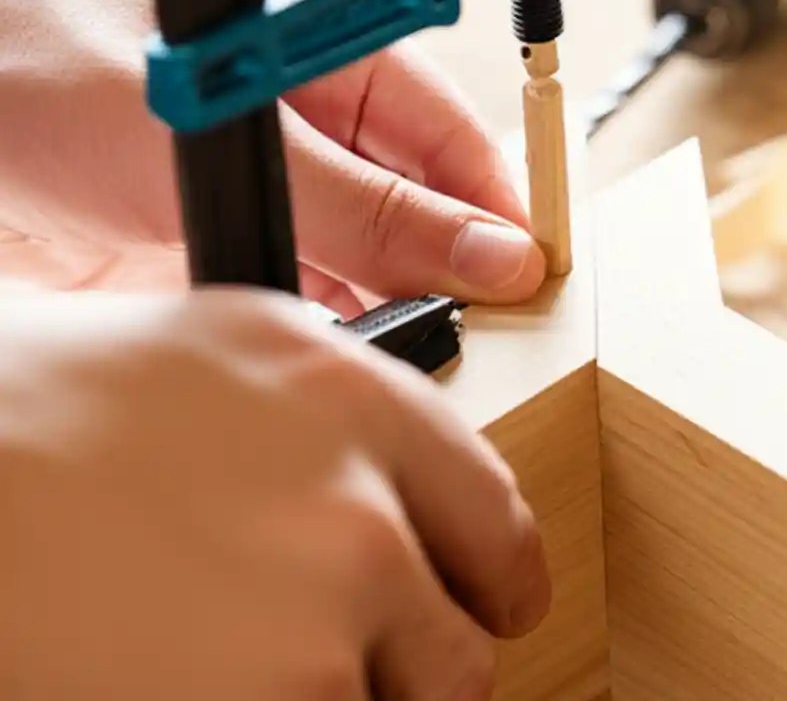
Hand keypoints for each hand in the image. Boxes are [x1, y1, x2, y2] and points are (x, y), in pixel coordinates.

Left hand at [0, 0, 544, 315]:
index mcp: (328, 60)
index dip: (500, 206)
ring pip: (373, 264)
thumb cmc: (35, 66)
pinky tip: (339, 356)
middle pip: (424, 209)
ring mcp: (273, 198)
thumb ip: (366, 208)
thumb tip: (486, 251)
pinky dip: (330, 335)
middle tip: (487, 329)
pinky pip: (309, 304)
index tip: (533, 273)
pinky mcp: (226, 256)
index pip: (453, 138)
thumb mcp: (230, 142)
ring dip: (394, 308)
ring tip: (413, 349)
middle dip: (455, 269)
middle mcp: (312, 130)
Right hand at [0, 289, 550, 699]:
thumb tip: (401, 513)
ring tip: (224, 664)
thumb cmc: (26, 413)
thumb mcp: (213, 360)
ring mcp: (313, 627)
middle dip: (409, 669)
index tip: (482, 608)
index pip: (496, 522)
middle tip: (336, 662)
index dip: (492, 583)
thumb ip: (337, 433)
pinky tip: (183, 685)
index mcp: (347, 398)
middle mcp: (352, 507)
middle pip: (461, 649)